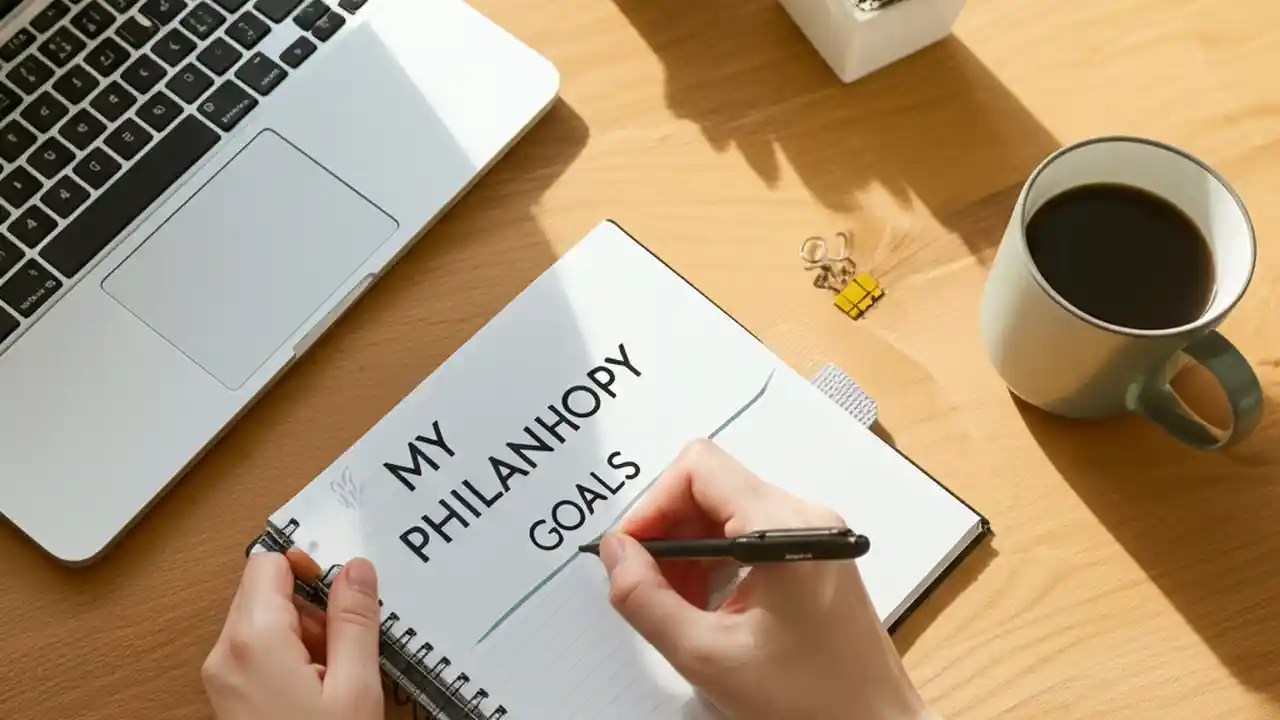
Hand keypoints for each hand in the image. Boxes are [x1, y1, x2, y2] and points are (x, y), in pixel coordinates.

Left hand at [203, 553, 383, 719]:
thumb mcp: (356, 688)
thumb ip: (355, 621)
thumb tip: (356, 569)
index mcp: (254, 641)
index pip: (268, 563)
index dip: (308, 568)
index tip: (341, 592)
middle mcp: (225, 653)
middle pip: (265, 591)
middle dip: (311, 607)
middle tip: (342, 646)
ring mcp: (223, 676)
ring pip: (263, 621)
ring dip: (302, 634)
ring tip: (330, 676)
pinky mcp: (228, 693)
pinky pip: (256, 651)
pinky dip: (288, 657)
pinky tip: (314, 688)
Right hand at [598, 439, 933, 719]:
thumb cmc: (814, 701)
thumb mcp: (709, 656)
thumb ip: (647, 601)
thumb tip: (616, 555)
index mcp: (784, 527)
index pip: (699, 468)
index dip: (652, 503)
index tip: (631, 549)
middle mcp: (803, 517)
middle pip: (710, 487)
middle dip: (667, 532)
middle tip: (644, 582)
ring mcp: (811, 535)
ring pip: (725, 512)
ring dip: (688, 551)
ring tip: (674, 604)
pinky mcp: (811, 556)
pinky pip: (747, 536)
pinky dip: (714, 563)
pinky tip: (704, 607)